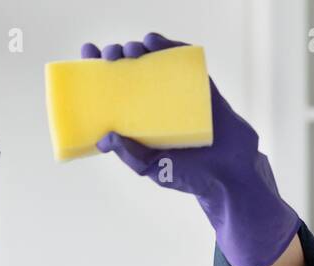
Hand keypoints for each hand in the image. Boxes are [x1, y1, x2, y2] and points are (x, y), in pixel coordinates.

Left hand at [82, 32, 299, 265]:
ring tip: (131, 49)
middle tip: (111, 56)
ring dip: (139, 48)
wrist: (227, 173)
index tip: (86, 54)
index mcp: (136, 122)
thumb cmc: (187, 175)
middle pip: (129, 71)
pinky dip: (169, 47)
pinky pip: (183, 62)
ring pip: (153, 61)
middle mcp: (152, 104)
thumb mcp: (151, 167)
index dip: (98, 71)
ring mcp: (176, 93)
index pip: (111, 92)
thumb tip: (104, 138)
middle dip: (116, 57)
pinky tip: (154, 41)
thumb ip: (130, 154)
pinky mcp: (199, 86)